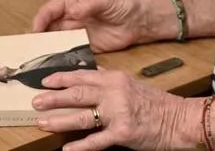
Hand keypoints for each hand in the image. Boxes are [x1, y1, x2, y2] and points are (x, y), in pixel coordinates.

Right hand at [30, 0, 147, 52]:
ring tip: (37, 62)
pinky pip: (68, 53)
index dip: (40, 20)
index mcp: (71, 2)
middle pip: (48, 27)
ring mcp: (76, 33)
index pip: (50, 10)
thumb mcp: (106, 0)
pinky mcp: (84, 47)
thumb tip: (73, 11)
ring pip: (55, 41)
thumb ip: (90, 4)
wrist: (138, 21)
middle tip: (29, 50)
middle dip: (38, 37)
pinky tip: (55, 68)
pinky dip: (60, 59)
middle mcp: (70, 17)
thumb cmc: (122, 4)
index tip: (34, 32)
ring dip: (46, 49)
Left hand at [31, 68, 200, 150]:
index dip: (61, 78)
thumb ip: (107, 78)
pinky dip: (81, 146)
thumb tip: (85, 71)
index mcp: (115, 78)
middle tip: (35, 101)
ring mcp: (119, 113)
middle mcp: (115, 93)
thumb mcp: (129, 83)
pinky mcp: (123, 133)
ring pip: (83, 116)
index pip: (82, 75)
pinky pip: (97, 141)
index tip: (44, 80)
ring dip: (60, 120)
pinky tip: (67, 149)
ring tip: (42, 122)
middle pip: (78, 93)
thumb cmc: (154, 103)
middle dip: (54, 98)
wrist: (178, 119)